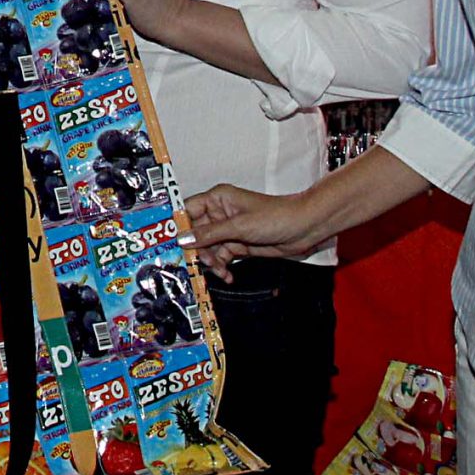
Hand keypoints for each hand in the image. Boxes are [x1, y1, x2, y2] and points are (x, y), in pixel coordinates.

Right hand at [184, 183, 317, 281]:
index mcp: (217, 199)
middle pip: (195, 233)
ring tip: (220, 271)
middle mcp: (219, 213)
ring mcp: (228, 230)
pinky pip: (221, 257)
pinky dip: (222, 268)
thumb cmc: (275, 217)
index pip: (188, 211)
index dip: (179, 227)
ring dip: (211, 262)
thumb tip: (183, 239)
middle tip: (202, 263)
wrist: (304, 229)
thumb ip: (209, 234)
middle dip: (197, 250)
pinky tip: (227, 275)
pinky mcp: (237, 245)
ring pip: (208, 248)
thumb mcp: (239, 226)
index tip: (171, 243)